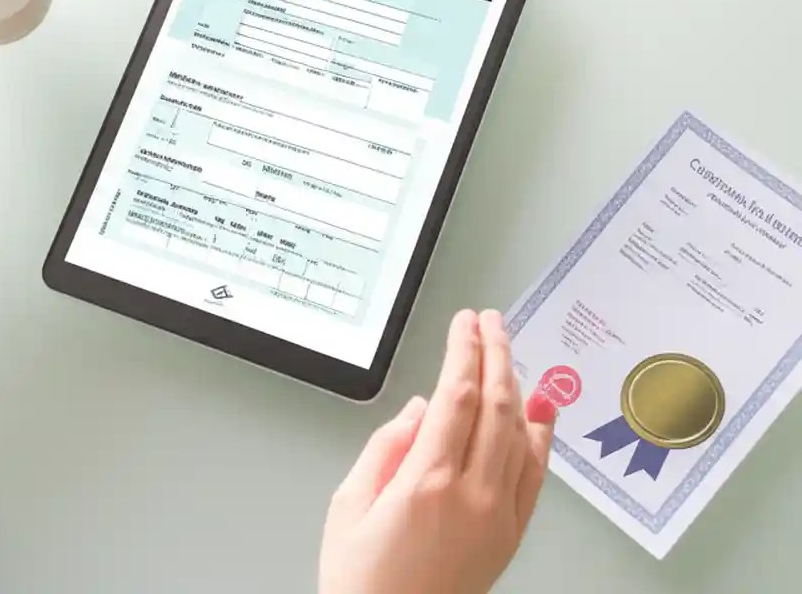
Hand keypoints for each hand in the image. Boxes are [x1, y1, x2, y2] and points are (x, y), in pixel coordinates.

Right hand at [319, 310, 557, 593]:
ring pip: (520, 433)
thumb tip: (416, 410)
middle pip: (497, 405)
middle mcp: (471, 495)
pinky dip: (541, 435)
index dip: (464, 351)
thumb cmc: (363, 583)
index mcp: (425, 482)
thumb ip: (384, 448)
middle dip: (496, 354)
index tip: (464, 323)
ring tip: (510, 352)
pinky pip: (535, 473)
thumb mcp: (348, 506)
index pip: (456, 395)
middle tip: (492, 322)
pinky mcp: (510, 534)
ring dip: (518, 385)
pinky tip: (539, 411)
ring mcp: (498, 515)